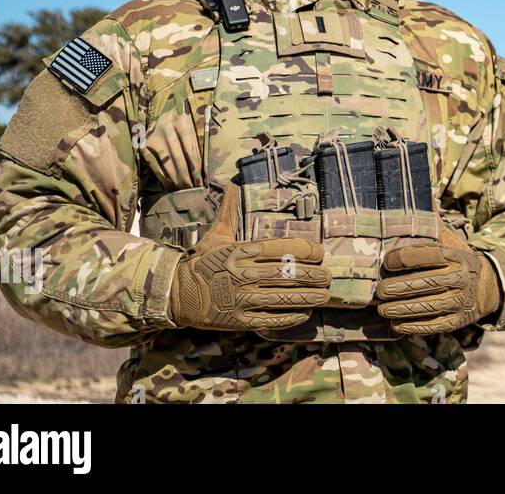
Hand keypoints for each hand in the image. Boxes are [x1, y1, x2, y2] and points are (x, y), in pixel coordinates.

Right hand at [169, 180, 330, 331]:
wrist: (176, 293)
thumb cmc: (202, 262)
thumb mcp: (216, 235)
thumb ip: (229, 212)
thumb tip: (231, 184)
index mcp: (241, 251)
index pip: (280, 248)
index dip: (305, 249)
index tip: (320, 252)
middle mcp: (243, 274)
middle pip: (286, 274)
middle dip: (313, 276)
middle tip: (329, 276)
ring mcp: (241, 299)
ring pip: (282, 298)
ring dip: (308, 297)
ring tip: (324, 296)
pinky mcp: (238, 320)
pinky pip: (269, 320)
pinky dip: (289, 317)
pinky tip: (304, 314)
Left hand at [375, 228, 500, 335]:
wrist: (486, 287)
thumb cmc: (455, 263)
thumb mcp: (450, 243)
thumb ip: (433, 225)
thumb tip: (424, 194)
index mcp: (455, 256)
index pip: (429, 255)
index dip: (405, 258)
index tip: (386, 262)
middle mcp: (460, 278)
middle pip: (425, 283)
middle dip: (398, 288)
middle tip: (379, 291)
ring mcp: (460, 301)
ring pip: (427, 306)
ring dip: (402, 309)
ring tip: (382, 309)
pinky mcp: (457, 321)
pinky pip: (433, 325)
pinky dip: (413, 326)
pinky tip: (396, 325)